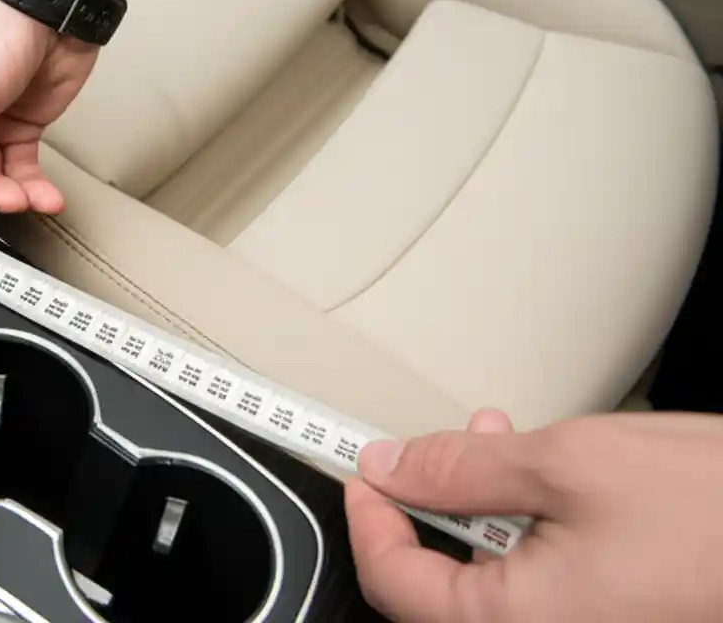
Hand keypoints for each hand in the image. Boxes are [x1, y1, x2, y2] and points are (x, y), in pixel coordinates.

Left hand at [345, 409, 722, 621]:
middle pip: (442, 582)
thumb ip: (464, 469)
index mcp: (520, 622)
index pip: (395, 583)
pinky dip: (530, 522)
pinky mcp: (617, 611)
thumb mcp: (570, 464)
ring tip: (495, 441)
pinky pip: (546, 577)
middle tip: (422, 447)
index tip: (359, 468)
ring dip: (482, 502)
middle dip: (428, 502)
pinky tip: (545, 476)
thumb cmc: (721, 513)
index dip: (368, 517)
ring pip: (496, 572)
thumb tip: (392, 467)